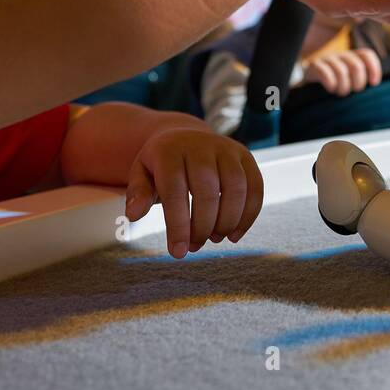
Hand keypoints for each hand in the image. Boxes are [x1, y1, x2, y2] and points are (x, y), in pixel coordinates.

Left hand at [124, 127, 263, 257]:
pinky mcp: (245, 156)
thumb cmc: (161, 164)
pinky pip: (255, 187)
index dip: (178, 225)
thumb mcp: (141, 173)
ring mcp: (226, 148)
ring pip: (236, 189)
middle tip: (195, 246)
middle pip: (208, 192)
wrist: (184, 136)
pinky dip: (249, 215)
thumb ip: (137, 193)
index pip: (175, 191)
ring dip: (228, 222)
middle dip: (203, 226)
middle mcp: (201, 145)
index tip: (178, 253)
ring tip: (214, 239)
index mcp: (170, 150)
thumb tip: (134, 214)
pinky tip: (235, 234)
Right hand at [302, 48, 383, 95]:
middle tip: (353, 91)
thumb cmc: (335, 85)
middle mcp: (341, 56)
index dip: (374, 68)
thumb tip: (375, 85)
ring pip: (342, 71)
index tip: (374, 83)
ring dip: (343, 87)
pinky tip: (330, 89)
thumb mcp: (351, 81)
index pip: (367, 54)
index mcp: (353, 57)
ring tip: (340, 93)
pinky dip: (330, 83)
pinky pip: (325, 72)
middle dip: (358, 83)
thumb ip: (362, 80)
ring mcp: (327, 59)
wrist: (308, 84)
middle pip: (357, 66)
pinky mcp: (314, 65)